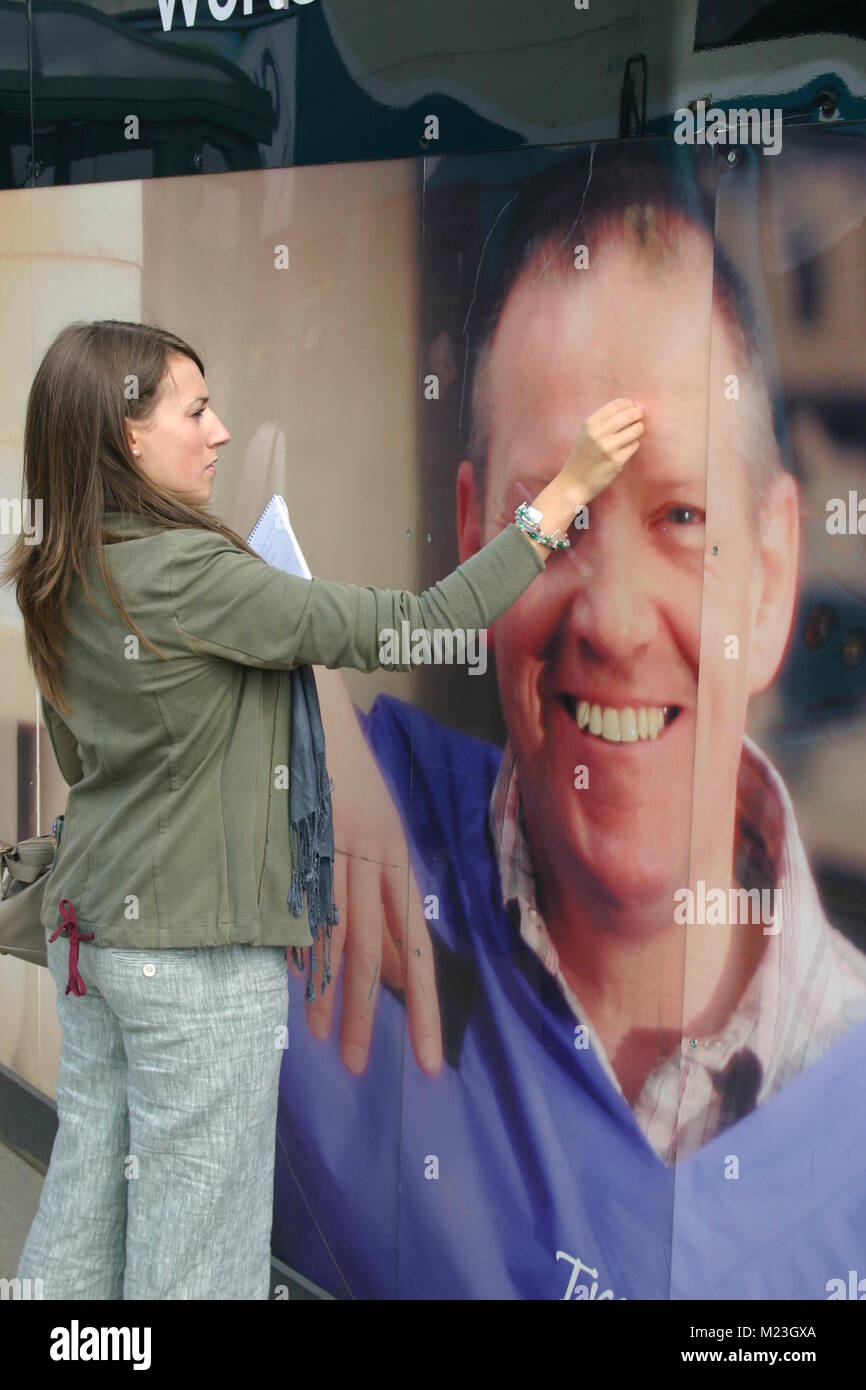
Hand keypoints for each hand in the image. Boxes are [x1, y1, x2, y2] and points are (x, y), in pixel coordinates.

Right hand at [289, 669, 442, 1076]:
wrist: (315, 708)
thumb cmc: (343, 776)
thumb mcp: (371, 835)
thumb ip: (378, 900)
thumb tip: (387, 964)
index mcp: (399, 861)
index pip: (416, 945)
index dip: (422, 1002)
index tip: (428, 1056)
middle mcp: (380, 859)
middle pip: (386, 951)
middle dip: (381, 1014)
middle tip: (376, 1069)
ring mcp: (345, 848)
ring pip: (346, 936)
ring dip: (335, 995)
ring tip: (331, 1045)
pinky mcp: (310, 837)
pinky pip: (308, 905)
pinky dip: (302, 950)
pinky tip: (297, 988)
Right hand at [563, 398, 642, 503]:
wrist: (574, 483)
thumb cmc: (582, 457)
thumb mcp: (586, 434)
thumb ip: (604, 421)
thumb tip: (631, 409)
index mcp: (590, 424)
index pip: (616, 405)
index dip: (628, 404)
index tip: (633, 407)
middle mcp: (598, 433)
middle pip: (628, 415)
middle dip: (637, 414)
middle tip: (638, 418)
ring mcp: (608, 447)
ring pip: (635, 430)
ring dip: (638, 429)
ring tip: (634, 433)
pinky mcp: (616, 461)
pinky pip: (634, 446)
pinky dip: (633, 445)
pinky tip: (626, 449)